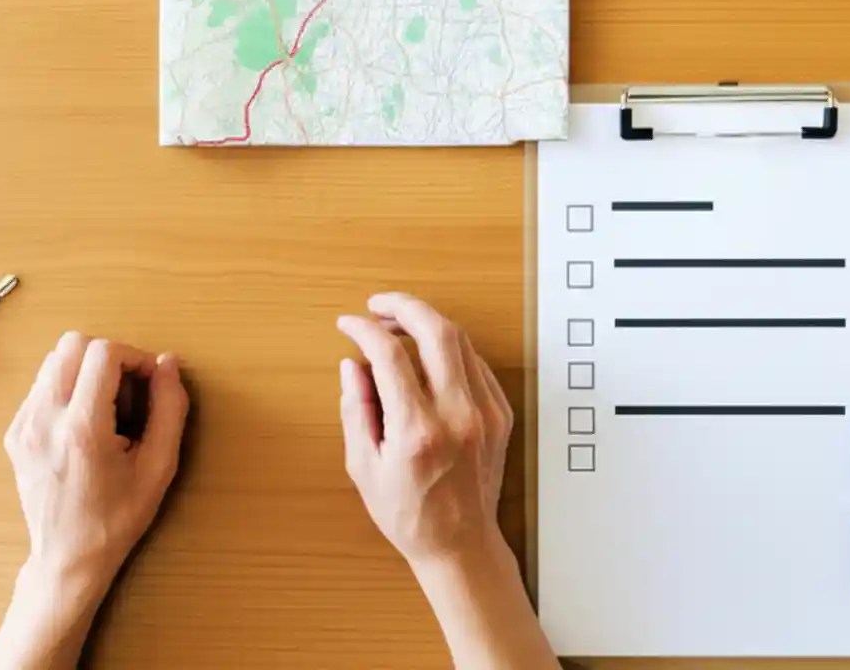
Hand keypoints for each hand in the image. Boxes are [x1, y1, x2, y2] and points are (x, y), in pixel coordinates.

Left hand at [0, 332, 188, 669]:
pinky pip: (42, 386)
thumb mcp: (158, 467)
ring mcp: (23, 425)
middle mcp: (44, 419)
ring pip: (55, 361)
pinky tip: (84, 425)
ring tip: (106, 409)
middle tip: (128, 391)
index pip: (103, 353)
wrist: (68, 557)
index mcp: (82, 429)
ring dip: (87, 371)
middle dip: (109, 357)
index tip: (150, 383)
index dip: (135, 357)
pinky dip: (68, 390)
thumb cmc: (118, 518)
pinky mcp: (14, 432)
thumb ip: (169, 409)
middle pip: (73, 344)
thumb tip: (168, 363)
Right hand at [337, 294, 557, 669]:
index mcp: (418, 431)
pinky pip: (476, 363)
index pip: (389, 354)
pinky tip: (427, 354)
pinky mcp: (501, 414)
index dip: (364, 329)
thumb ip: (356, 409)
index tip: (348, 324)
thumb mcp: (364, 466)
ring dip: (427, 322)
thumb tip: (352, 362)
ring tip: (398, 325)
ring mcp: (486, 412)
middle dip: (403, 305)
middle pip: (437, 330)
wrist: (461, 544)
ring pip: (461, 341)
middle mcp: (458, 415)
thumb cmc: (407, 513)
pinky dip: (450, 348)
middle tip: (377, 305)